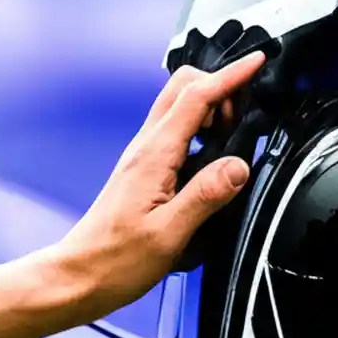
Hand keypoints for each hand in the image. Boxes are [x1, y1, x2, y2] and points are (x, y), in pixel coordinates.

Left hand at [49, 51, 265, 324]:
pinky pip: (177, 130)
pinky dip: (201, 127)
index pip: (197, 97)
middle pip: (183, 87)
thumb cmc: (116, 260)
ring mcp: (145, 155)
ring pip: (179, 106)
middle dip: (221, 86)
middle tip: (247, 112)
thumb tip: (240, 166)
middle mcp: (147, 147)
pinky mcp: (146, 168)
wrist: (80, 275)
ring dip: (211, 107)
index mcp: (154, 155)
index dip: (231, 75)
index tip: (256, 63)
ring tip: (235, 134)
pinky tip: (213, 155)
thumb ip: (207, 196)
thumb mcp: (169, 234)